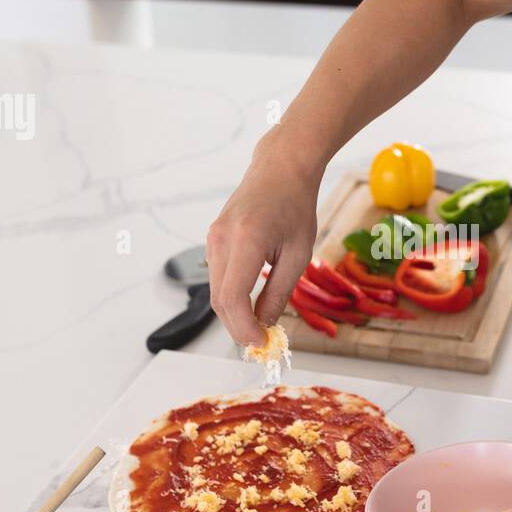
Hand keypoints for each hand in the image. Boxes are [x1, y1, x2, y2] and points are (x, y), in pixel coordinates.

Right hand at [207, 133, 322, 347]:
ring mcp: (213, 238)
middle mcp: (222, 238)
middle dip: (238, 327)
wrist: (281, 169)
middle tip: (262, 342)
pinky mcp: (213, 239)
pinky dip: (231, 297)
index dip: (243, 327)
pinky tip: (250, 304)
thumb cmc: (296, 205)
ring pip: (216, 291)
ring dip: (234, 314)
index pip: (232, 298)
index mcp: (246, 239)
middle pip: (219, 300)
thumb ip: (279, 292)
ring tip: (259, 326)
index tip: (262, 343)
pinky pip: (217, 277)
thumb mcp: (299, 253)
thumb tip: (264, 325)